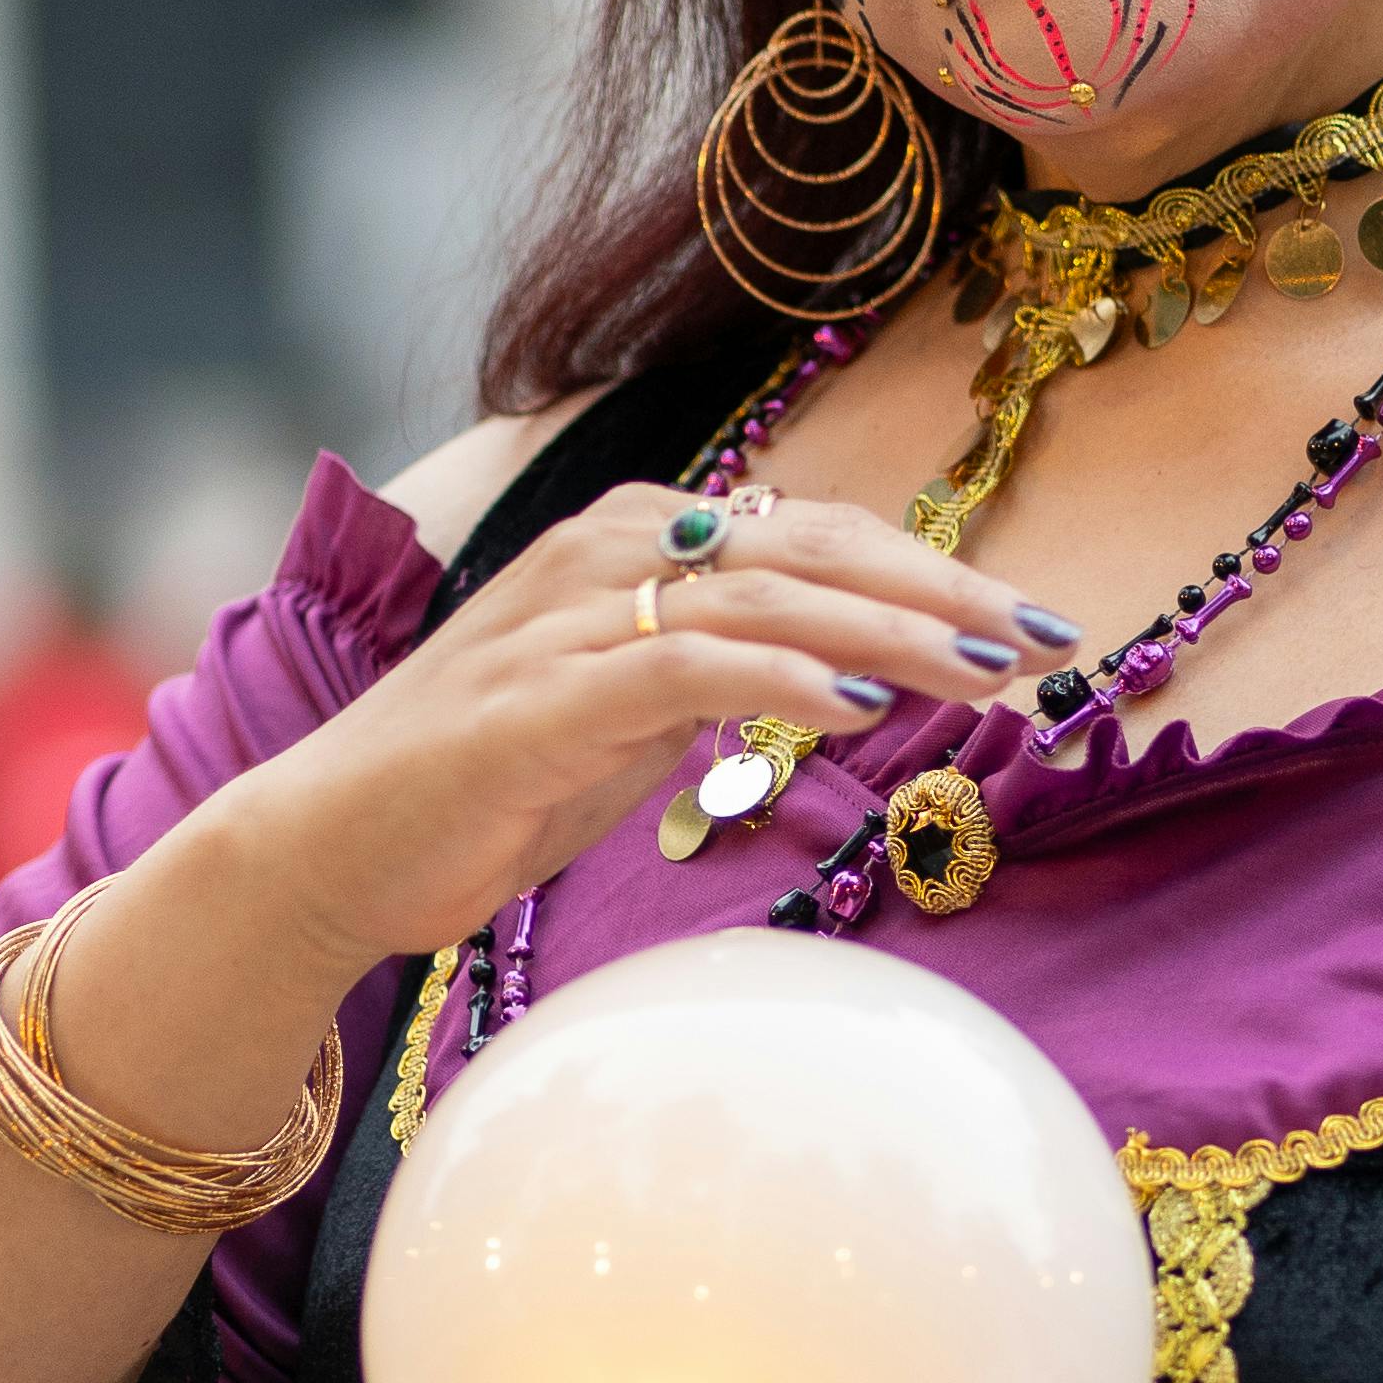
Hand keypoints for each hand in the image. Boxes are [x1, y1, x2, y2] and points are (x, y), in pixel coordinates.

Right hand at [179, 486, 1085, 1000]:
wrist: (331, 848)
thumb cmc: (484, 787)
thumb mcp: (631, 719)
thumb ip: (718, 673)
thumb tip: (827, 669)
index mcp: (636, 540)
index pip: (815, 535)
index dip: (929, 572)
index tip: (1029, 624)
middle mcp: (606, 552)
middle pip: (812, 547)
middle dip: (944, 590)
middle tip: (1051, 637)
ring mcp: (569, 619)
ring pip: (768, 596)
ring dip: (893, 632)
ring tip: (991, 672)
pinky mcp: (542, 698)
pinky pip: (686, 667)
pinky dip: (783, 676)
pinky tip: (860, 707)